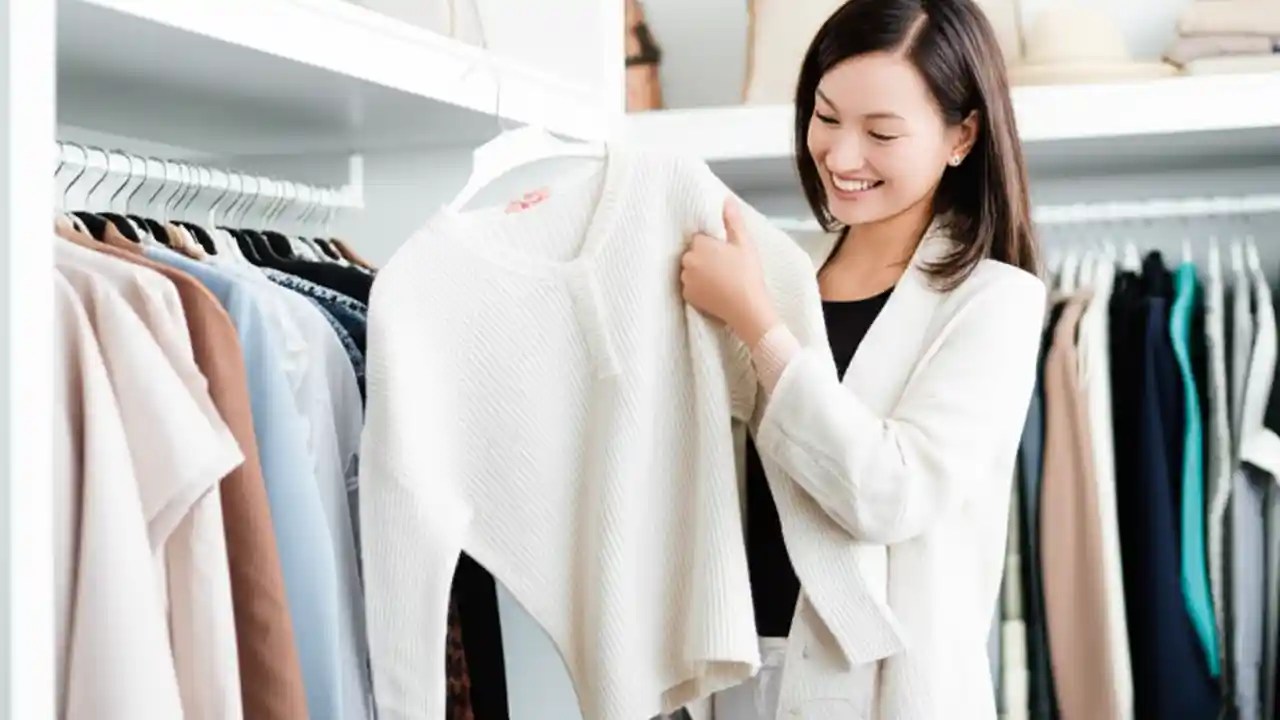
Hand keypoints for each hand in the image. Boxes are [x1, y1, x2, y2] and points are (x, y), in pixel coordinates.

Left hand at [680, 197, 778, 346]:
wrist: (746, 307)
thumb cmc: (747, 274)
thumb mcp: (744, 243)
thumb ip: (732, 220)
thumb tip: (726, 200)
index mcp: (700, 245)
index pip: (698, 238)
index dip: (711, 244)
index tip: (723, 252)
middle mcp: (688, 260)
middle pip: (692, 253)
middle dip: (703, 257)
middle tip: (723, 266)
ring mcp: (686, 279)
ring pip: (689, 269)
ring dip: (699, 271)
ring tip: (719, 278)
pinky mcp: (687, 295)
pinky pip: (689, 285)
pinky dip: (698, 286)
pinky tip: (713, 289)